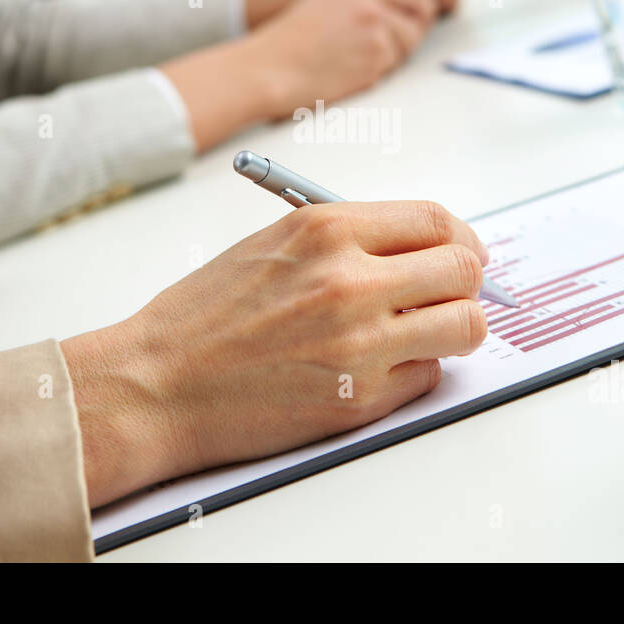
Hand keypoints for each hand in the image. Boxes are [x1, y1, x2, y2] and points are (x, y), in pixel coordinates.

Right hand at [60, 200, 490, 506]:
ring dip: (455, 329)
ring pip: (465, 328)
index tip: (461, 252)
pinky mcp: (359, 401)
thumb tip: (421, 246)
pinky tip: (375, 368)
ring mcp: (359, 345)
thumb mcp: (275, 243)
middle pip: (464, 271)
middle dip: (467, 283)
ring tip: (423, 333)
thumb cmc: (204, 315)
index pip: (438, 221)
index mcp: (328, 230)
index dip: (461, 239)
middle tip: (451, 296)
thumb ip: (349, 238)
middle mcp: (350, 282)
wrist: (156, 384)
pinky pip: (427, 377)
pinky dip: (413, 372)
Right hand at [160, 0, 438, 150]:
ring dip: (390, 58)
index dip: (421, 6)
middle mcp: (370, 7)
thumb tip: (397, 10)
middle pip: (419, 19)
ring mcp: (374, 35)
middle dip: (411, 35)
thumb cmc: (289, 42)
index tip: (419, 17)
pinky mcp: (373, 64)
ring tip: (354, 60)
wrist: (269, 69)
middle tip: (391, 46)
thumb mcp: (326, 3)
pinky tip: (346, 72)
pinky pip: (390, 70)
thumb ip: (364, 1)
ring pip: (406, 48)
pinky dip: (375, 74)